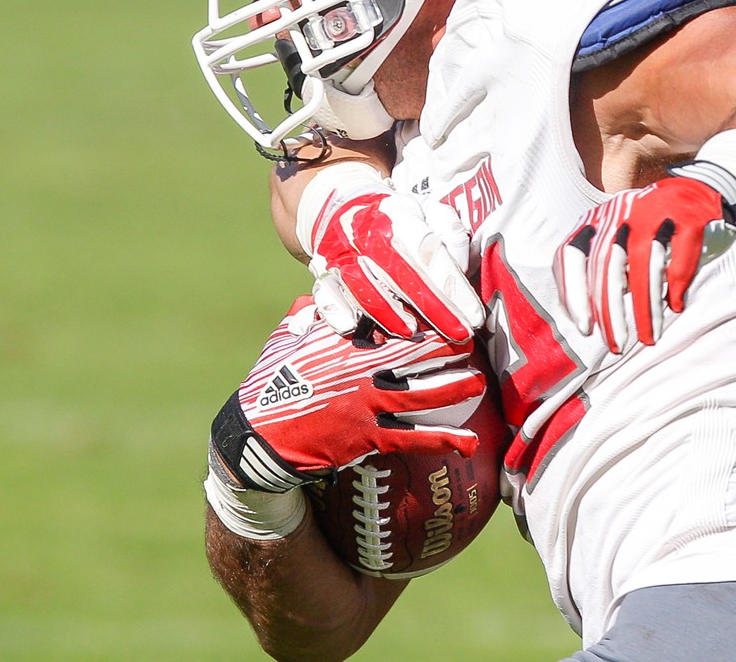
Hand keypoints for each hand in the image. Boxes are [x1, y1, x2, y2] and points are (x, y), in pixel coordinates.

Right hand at [210, 297, 487, 492]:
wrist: (256, 437)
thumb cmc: (271, 381)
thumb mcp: (289, 337)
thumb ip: (313, 314)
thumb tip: (327, 292)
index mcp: (342, 342)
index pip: (390, 321)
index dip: (423, 314)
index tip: (449, 305)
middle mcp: (359, 372)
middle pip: (414, 356)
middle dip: (448, 349)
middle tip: (476, 339)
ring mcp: (365, 407)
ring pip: (420, 395)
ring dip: (454, 389)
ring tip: (480, 383)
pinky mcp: (367, 439)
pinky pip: (412, 439)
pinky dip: (443, 440)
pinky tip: (470, 443)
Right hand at [308, 189, 484, 343]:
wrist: (345, 207)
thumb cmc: (400, 219)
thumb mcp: (430, 213)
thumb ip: (451, 234)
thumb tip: (459, 267)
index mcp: (400, 214)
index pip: (429, 251)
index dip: (452, 286)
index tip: (473, 316)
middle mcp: (368, 232)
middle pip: (400, 272)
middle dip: (431, 307)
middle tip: (457, 334)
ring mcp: (342, 253)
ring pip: (363, 286)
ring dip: (387, 312)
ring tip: (412, 333)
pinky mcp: (323, 272)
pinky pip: (325, 294)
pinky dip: (337, 311)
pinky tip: (354, 327)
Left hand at [556, 174, 735, 352]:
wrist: (698, 190)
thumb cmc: (651, 228)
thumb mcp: (617, 239)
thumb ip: (598, 269)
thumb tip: (581, 319)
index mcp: (598, 218)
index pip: (572, 255)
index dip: (574, 293)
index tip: (584, 327)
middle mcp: (622, 213)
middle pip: (608, 267)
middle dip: (611, 312)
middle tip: (617, 345)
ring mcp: (656, 213)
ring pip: (644, 267)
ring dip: (646, 309)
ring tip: (649, 337)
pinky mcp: (688, 219)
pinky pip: (679, 259)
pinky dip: (677, 286)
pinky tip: (676, 307)